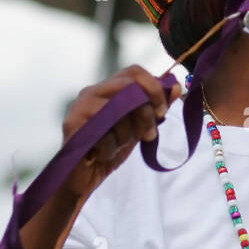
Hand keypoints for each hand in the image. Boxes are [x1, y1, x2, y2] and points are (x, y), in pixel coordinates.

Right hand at [60, 66, 180, 197]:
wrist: (82, 177)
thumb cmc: (110, 148)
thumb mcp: (139, 126)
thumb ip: (156, 107)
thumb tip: (177, 86)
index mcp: (108, 88)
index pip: (135, 72)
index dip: (154, 87)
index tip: (163, 110)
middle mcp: (92, 91)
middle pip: (130, 88)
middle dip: (145, 114)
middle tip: (148, 134)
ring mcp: (80, 106)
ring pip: (118, 112)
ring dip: (126, 136)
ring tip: (117, 146)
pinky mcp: (72, 125)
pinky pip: (104, 134)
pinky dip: (110, 149)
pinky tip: (103, 155)